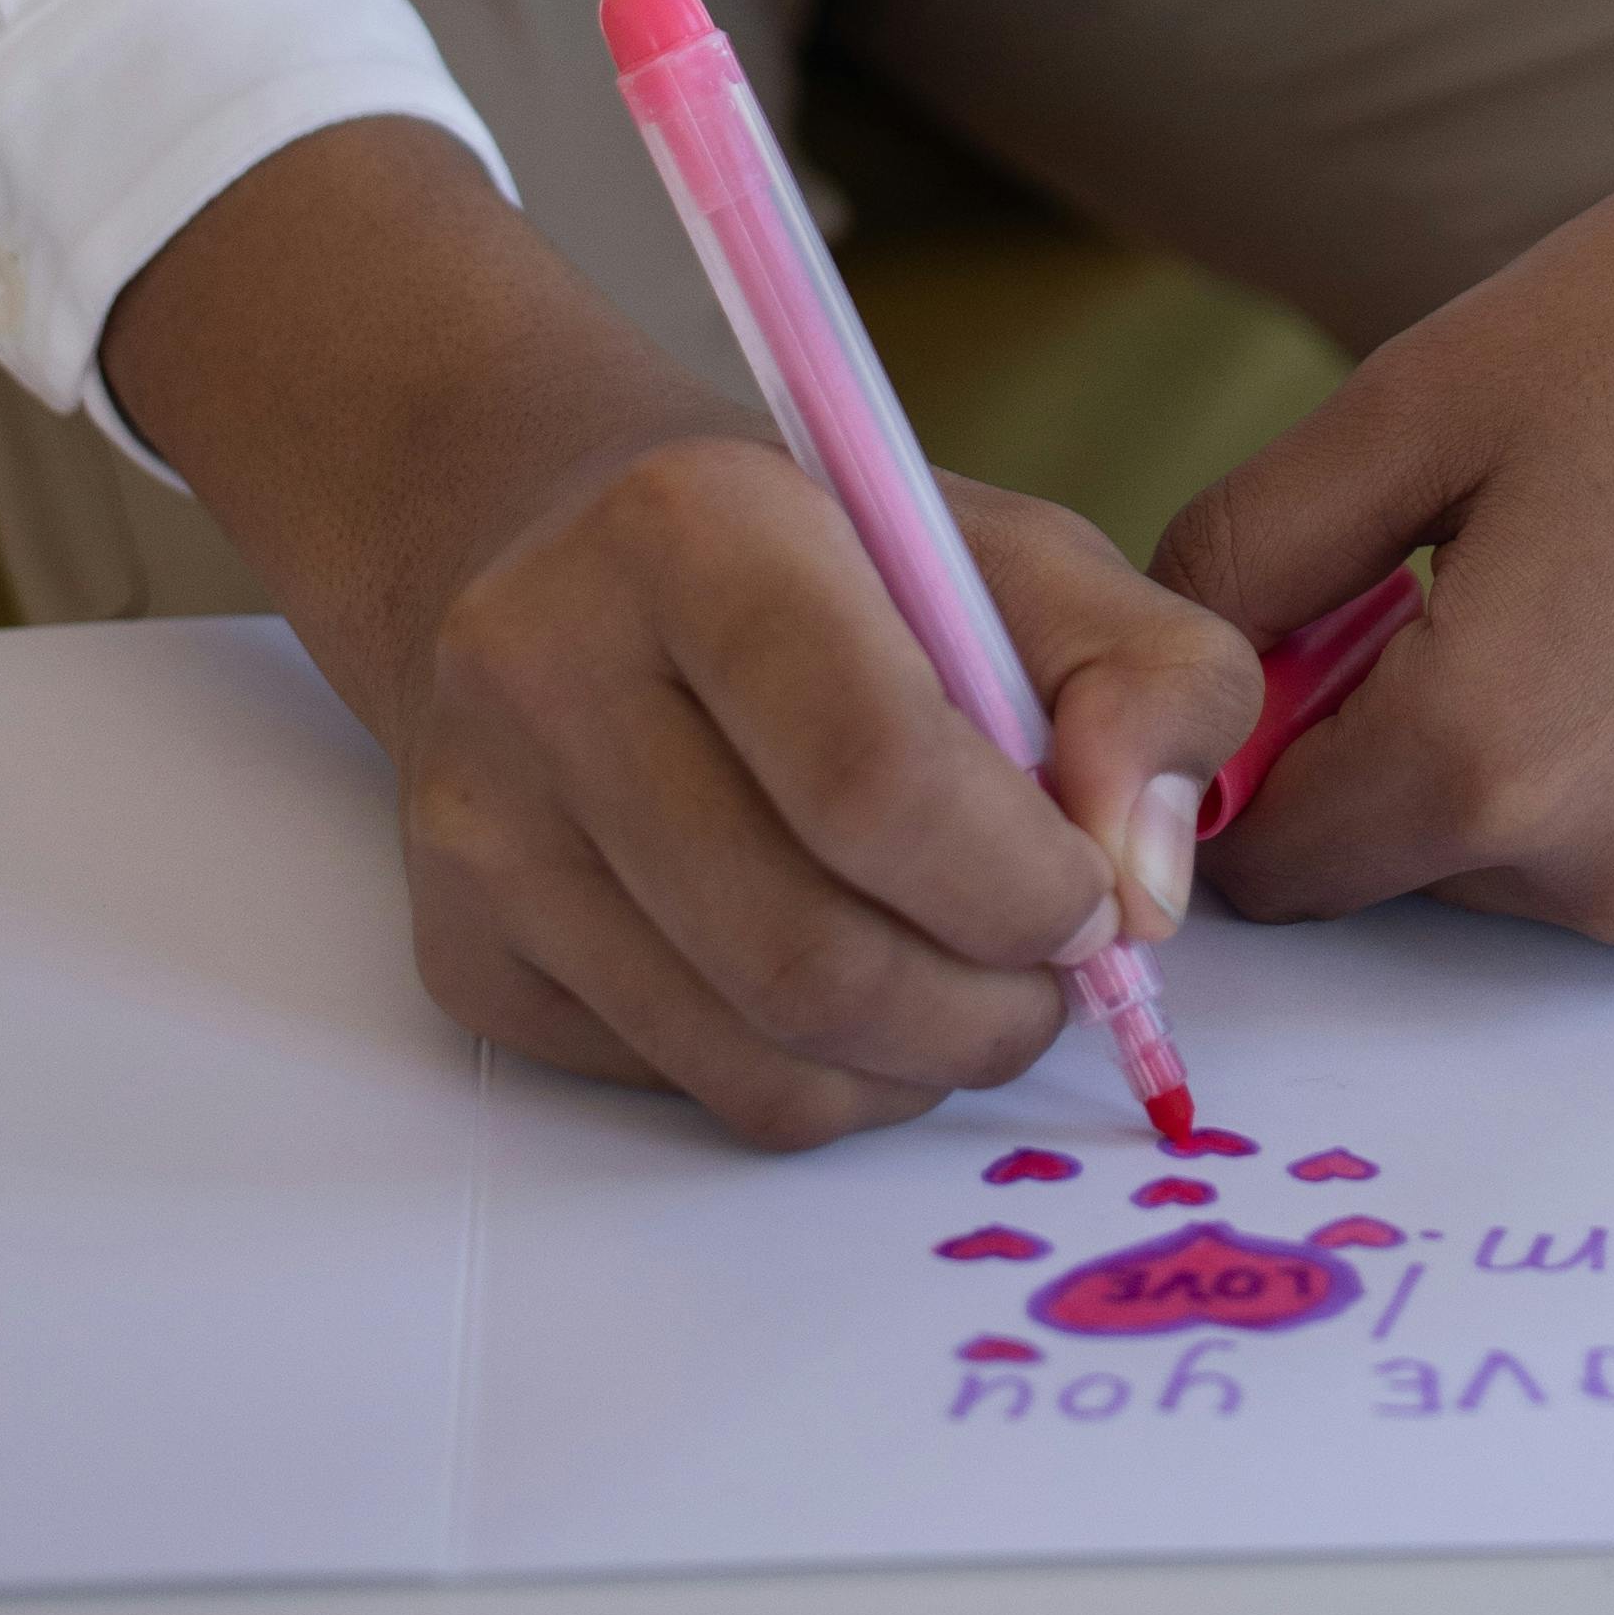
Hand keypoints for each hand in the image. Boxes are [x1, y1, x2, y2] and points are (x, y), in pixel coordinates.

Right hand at [99, 121, 1259, 1147]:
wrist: (551, 539)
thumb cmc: (818, 554)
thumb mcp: (1016, 552)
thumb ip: (1149, 678)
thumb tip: (1144, 884)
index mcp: (694, 525)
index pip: (871, 771)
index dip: (1016, 878)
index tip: (1096, 899)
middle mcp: (548, 669)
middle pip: (810, 952)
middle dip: (985, 1007)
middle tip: (1053, 978)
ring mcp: (486, 826)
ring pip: (751, 1055)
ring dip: (914, 1064)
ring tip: (971, 987)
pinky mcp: (464, 950)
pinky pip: (684, 1089)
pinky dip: (814, 1078)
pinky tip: (848, 987)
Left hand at [1157, 0, 1613, 947]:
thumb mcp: (1426, 388)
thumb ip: (1251, 556)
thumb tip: (1170, 681)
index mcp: (1495, 759)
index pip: (1282, 868)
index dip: (1275, 751)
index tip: (1335, 631)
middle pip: (1439, 866)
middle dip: (1437, 739)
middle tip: (1537, 543)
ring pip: (1589, 870)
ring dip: (1585, 758)